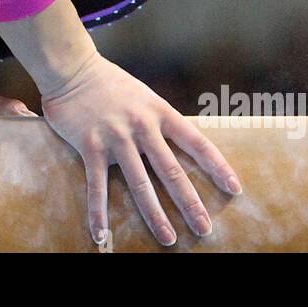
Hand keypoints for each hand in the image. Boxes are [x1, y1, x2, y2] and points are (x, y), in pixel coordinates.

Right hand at [40, 51, 241, 246]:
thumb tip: (179, 146)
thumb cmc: (110, 83)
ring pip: (140, 184)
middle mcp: (142, 126)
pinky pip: (96, 186)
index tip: (234, 189)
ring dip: (155, 215)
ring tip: (168, 238)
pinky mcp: (90, 146)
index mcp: (161, 112)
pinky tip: (102, 234)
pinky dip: (98, 213)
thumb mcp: (144, 96)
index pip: (197, 143)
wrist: (72, 68)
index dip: (218, 167)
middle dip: (190, 203)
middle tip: (204, 228)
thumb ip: (159, 121)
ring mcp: (116, 137)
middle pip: (171, 171)